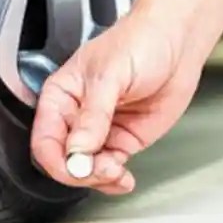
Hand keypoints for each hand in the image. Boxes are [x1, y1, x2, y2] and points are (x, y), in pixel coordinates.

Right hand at [30, 9, 199, 194]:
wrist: (178, 41)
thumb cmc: (140, 41)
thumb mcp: (111, 75)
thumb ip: (93, 114)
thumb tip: (77, 149)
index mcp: (61, 95)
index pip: (44, 139)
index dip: (57, 160)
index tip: (77, 167)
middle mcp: (77, 115)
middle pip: (63, 160)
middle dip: (80, 172)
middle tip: (105, 170)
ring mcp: (100, 130)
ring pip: (85, 170)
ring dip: (99, 179)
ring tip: (118, 173)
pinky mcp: (122, 140)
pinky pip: (109, 169)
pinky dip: (113, 180)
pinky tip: (123, 178)